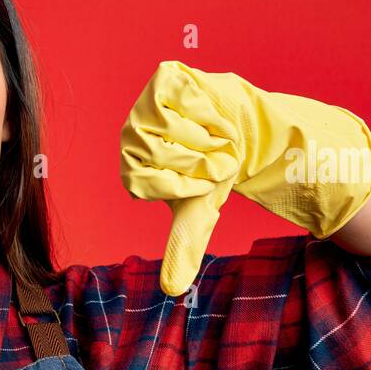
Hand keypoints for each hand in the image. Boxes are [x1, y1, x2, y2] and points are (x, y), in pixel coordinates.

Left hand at [120, 60, 370, 295]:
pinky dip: (211, 111)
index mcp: (131, 171)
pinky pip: (188, 99)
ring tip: (215, 136)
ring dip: (209, 136)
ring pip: (176, 127)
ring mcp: (143, 106)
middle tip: (214, 157)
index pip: (148, 183)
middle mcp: (129, 138)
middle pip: (162, 154)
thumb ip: (183, 249)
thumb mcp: (199, 213)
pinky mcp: (165, 78)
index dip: (186, 183)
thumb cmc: (213, 172)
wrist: (241, 132)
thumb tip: (172, 291)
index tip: (201, 180)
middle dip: (201, 160)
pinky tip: (215, 114)